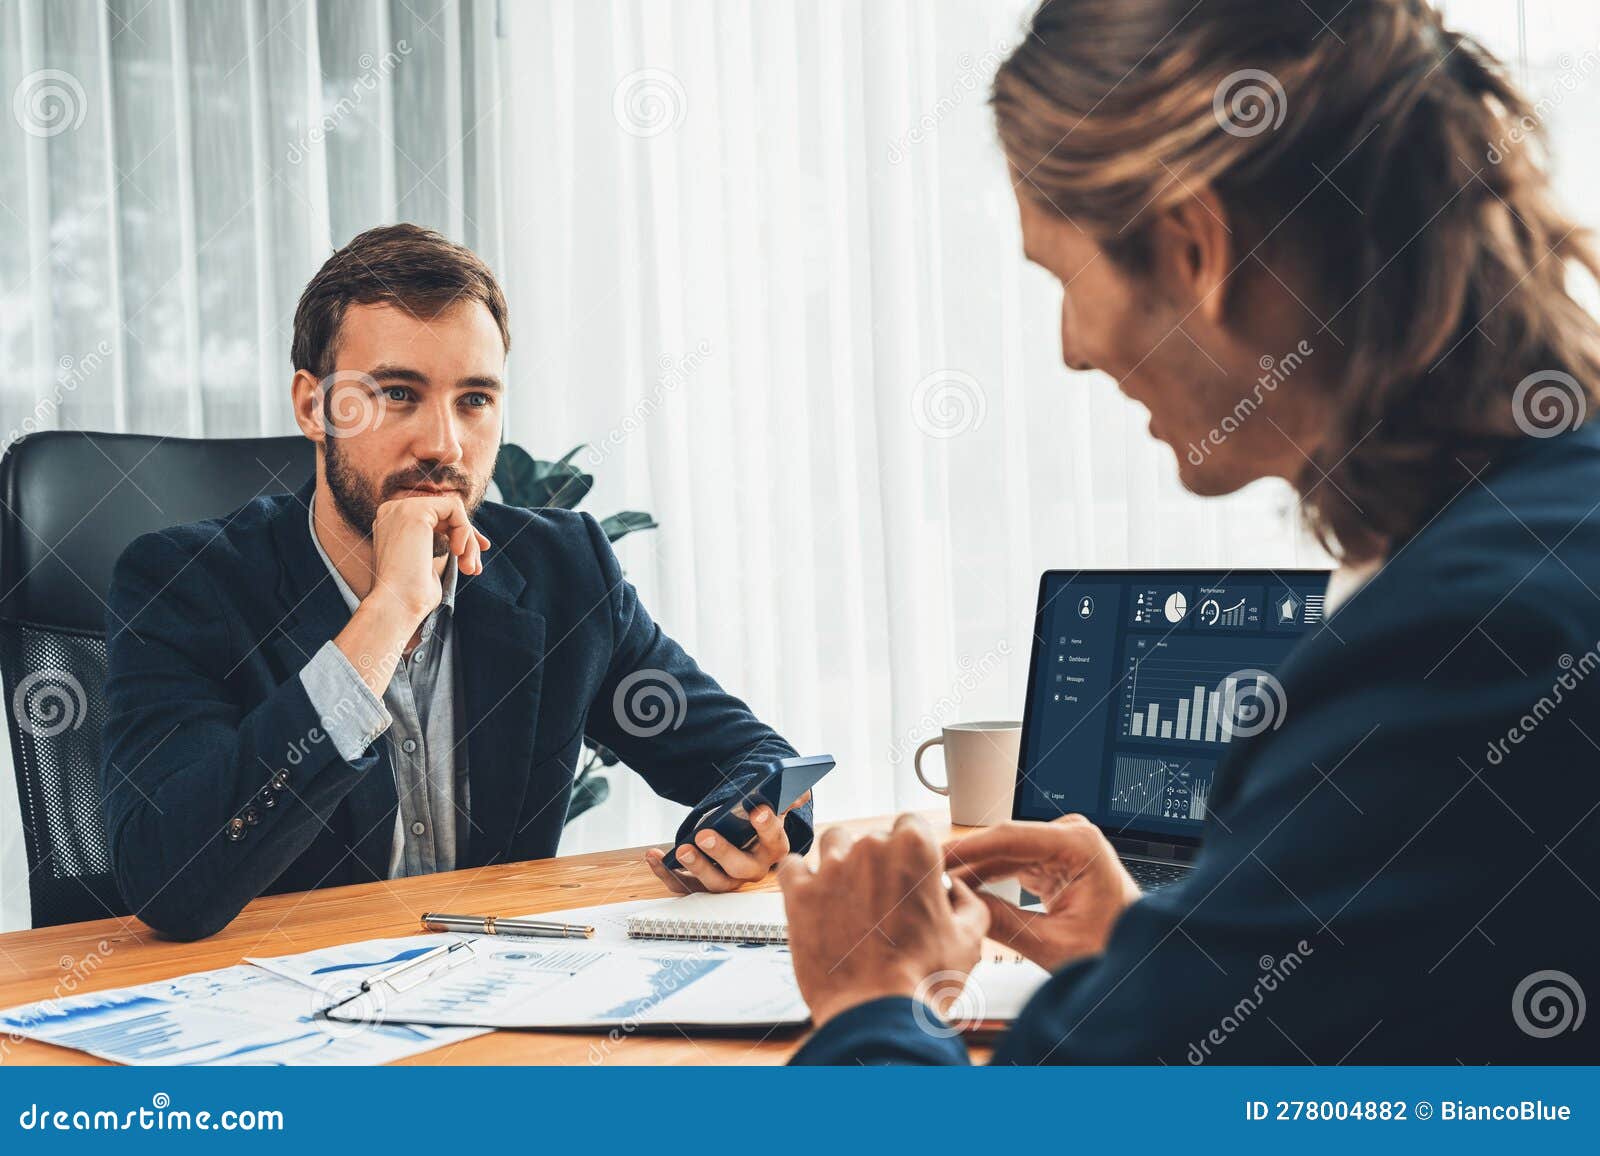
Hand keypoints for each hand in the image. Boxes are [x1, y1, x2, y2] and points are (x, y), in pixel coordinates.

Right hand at [334, 493, 488, 697]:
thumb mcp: (425, 565)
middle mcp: (392, 511)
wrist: (396, 607)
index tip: (473, 558)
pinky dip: (464, 531)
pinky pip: (454, 508)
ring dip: (468, 541)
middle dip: (468, 539)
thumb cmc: (411, 597)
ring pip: (453, 511)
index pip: (434, 518)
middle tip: (474, 569)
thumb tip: (461, 537)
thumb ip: (434, 545)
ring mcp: (401, 509)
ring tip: (470, 568)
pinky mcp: (414, 512)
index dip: (459, 534)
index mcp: (391, 524)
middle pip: (445, 513)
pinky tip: (458, 553)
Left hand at [644, 791, 810, 893]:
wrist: (740, 839)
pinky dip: (666, 872)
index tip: (758, 808)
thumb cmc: (754, 821)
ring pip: (714, 883)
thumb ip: (786, 796)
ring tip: (681, 848)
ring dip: (696, 867)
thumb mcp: (771, 806)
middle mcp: (752, 870)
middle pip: (741, 868)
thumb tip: (800, 791)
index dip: (767, 826)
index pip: (775, 841)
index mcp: (773, 850)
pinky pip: (682, 885)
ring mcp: (726, 881)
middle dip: (723, 853)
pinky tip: (653, 855)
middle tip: (705, 834)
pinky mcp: (701, 885)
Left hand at [778, 814, 988, 1029]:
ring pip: (833, 842)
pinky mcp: (798, 894)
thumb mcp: (969, 937)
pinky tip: (812, 897)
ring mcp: (830, 869)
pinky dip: (800, 877)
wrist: (877, 1015)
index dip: (912, 852)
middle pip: (872, 838)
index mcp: (914, 848)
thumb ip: (966, 902)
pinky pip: (792, 866)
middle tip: (884, 902)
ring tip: (848, 895)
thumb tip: (955, 891)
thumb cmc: (924, 979)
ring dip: (841, 861)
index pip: (911, 825)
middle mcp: (869, 848)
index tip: (909, 874)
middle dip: (879, 864)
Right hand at [944, 814, 1141, 971]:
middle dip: (964, 861)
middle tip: (924, 876)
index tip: (933, 858)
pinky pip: (1011, 864)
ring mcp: (1063, 846)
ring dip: (972, 871)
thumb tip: (960, 905)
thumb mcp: (1054, 944)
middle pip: (1002, 843)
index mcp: (1080, 844)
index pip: (1008, 837)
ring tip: (936, 885)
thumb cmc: (1115, 950)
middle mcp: (1072, 836)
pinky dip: (987, 878)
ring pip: (1002, 854)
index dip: (965, 849)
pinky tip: (961, 888)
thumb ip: (1003, 923)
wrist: (1142, 960)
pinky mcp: (1054, 861)